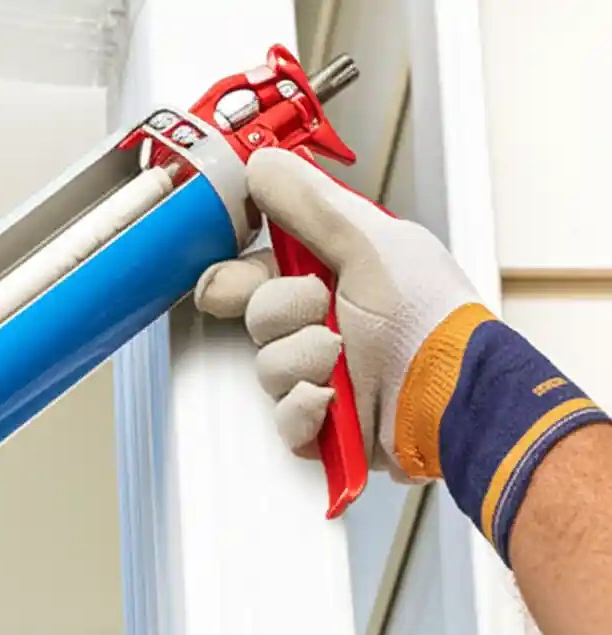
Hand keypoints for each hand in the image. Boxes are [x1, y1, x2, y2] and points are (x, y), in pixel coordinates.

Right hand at [194, 147, 480, 480]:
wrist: (452, 400)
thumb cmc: (428, 321)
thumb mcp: (369, 245)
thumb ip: (309, 203)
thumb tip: (264, 163)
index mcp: (338, 274)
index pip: (261, 269)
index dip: (239, 275)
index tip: (229, 280)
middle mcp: (328, 321)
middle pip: (258, 316)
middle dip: (285, 315)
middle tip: (322, 311)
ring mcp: (325, 373)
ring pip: (268, 366)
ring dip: (304, 360)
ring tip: (344, 360)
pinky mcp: (325, 424)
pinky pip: (284, 417)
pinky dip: (308, 409)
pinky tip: (336, 399)